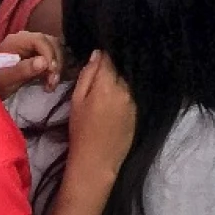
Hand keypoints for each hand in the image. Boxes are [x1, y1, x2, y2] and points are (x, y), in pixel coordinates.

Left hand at [0, 31, 58, 98]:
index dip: (49, 54)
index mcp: (17, 40)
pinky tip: (50, 81)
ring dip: (57, 66)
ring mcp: (32, 47)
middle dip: (55, 61)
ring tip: (51, 83)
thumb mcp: (5, 79)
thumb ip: (23, 70)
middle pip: (50, 43)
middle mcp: (26, 40)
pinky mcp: (37, 56)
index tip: (50, 71)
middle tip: (52, 81)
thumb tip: (44, 62)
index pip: (40, 40)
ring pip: (54, 49)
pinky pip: (52, 58)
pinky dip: (55, 69)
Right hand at [66, 51, 134, 185]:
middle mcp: (125, 89)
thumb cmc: (81, 131)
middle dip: (112, 69)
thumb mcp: (76, 100)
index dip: (103, 57)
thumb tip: (97, 54)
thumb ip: (87, 75)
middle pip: (120, 69)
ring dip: (119, 81)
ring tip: (107, 92)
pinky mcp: (138, 111)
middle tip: (100, 78)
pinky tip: (115, 104)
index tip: (98, 59)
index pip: (109, 59)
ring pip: (127, 82)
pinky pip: (131, 95)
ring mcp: (134, 101)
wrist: (97, 161)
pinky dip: (125, 94)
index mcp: (107, 84)